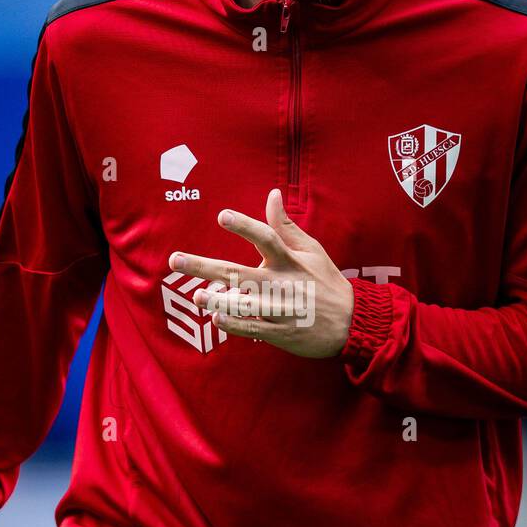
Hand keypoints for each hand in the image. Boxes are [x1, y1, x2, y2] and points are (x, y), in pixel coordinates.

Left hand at [168, 188, 354, 357]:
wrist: (351, 323)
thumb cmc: (326, 282)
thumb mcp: (312, 250)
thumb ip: (285, 225)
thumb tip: (272, 194)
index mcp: (290, 261)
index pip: (266, 238)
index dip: (245, 226)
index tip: (222, 216)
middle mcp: (281, 284)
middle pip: (238, 273)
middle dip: (204, 267)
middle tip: (175, 261)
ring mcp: (280, 310)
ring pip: (242, 304)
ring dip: (216, 300)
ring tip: (196, 295)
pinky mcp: (280, 332)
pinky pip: (251, 328)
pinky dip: (233, 324)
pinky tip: (216, 318)